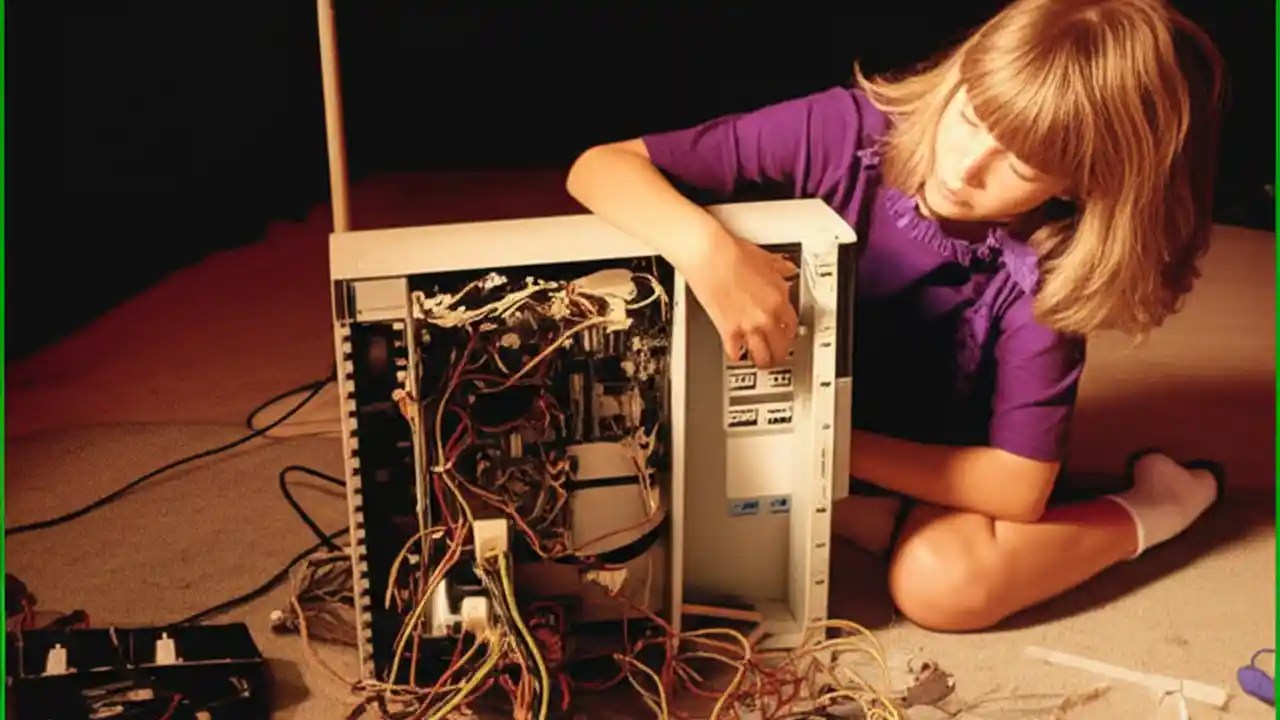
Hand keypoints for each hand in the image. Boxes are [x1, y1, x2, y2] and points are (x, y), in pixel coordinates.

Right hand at [681, 233, 798, 367]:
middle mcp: (768, 315)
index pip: (793, 324)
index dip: (790, 331)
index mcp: (780, 297)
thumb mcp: (766, 258)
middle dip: (780, 351)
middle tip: (778, 354)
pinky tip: (736, 353)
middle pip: (782, 345)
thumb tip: (787, 269)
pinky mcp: (728, 331)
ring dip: (763, 360)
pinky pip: (736, 352)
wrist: (710, 256)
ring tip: (761, 361)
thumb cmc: (733, 253)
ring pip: (763, 355)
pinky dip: (736, 354)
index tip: (787, 333)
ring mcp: (749, 325)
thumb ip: (779, 268)